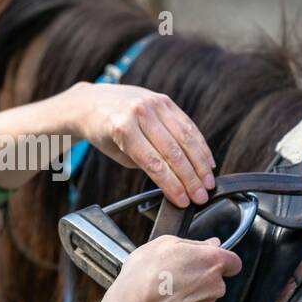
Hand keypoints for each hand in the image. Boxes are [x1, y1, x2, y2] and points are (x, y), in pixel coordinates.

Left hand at [68, 81, 216, 207]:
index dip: (172, 185)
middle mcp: (140, 113)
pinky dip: (200, 145)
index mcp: (123, 129)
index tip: (184, 201)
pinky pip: (187, 125)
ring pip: (185, 138)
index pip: (153, 163)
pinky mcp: (165, 100)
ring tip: (208, 182)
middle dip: (190, 178)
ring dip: (200, 163)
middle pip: (173, 151)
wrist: (93, 101)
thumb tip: (174, 183)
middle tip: (201, 196)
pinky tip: (207, 161)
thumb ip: (144, 164)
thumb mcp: (117, 153)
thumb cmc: (104, 132)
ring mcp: (154, 103)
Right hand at [100, 236, 241, 301]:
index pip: (234, 262)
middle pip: (217, 281)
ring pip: (204, 299)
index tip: (207, 261)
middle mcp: (215, 286)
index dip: (221, 260)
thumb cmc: (144, 275)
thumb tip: (211, 243)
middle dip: (201, 277)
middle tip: (176, 274)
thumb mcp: (165, 243)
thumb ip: (195, 243)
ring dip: (191, 295)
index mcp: (211, 261)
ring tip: (166, 290)